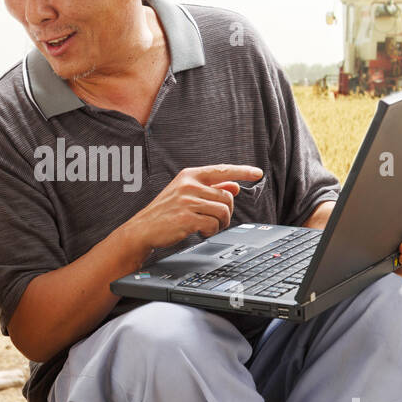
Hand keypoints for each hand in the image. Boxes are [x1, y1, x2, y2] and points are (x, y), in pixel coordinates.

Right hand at [123, 164, 263, 253]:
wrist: (142, 229)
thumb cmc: (166, 211)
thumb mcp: (187, 194)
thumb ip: (211, 188)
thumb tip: (235, 187)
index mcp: (189, 175)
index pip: (222, 170)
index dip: (242, 171)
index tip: (258, 173)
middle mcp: (189, 185)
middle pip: (226, 196)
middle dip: (226, 211)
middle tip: (215, 219)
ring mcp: (187, 201)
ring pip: (222, 211)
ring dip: (219, 223)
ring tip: (206, 226)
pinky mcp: (187, 217)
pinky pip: (213, 224)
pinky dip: (210, 231)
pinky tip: (200, 231)